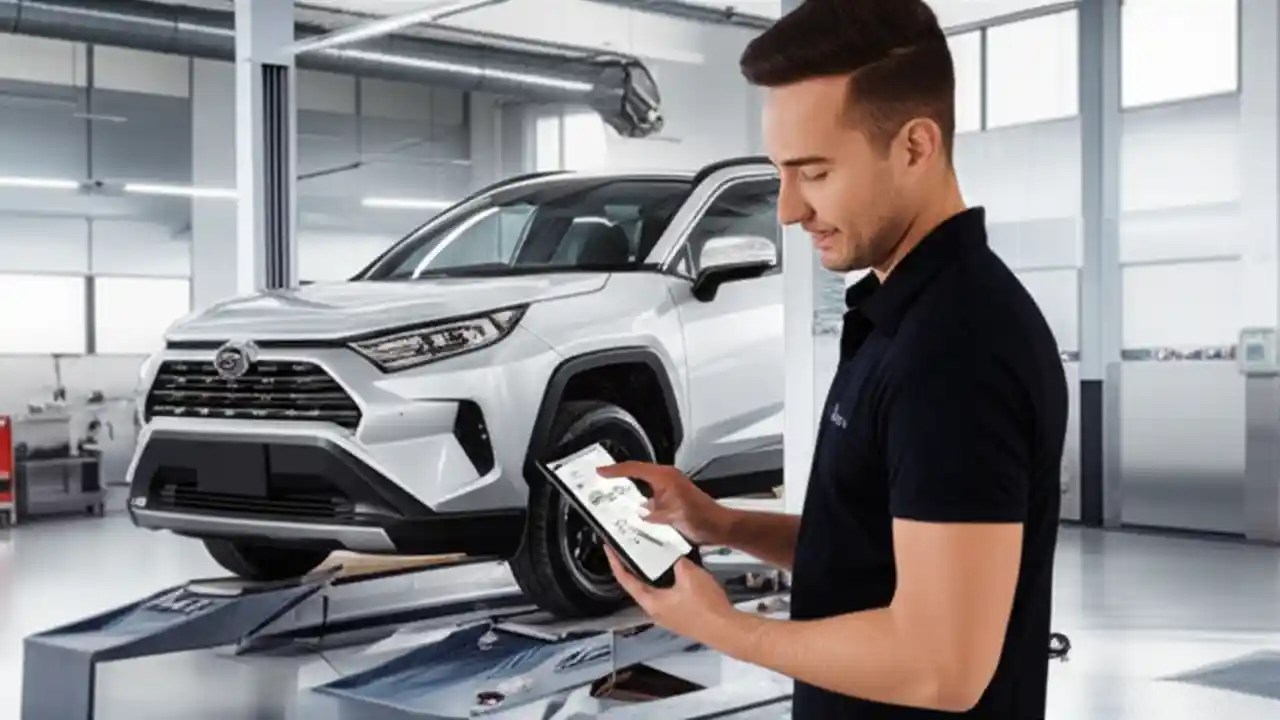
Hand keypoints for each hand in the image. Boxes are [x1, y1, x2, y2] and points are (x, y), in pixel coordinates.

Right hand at [596, 461, 731, 544]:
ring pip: (643, 483)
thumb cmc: (701, 518)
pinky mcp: (671, 497)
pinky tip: (633, 511)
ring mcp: (669, 487)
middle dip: (619, 476)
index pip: (635, 469)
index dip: (615, 470)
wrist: (718, 526)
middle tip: (601, 480)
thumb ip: (654, 512)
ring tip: (611, 494)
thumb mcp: (673, 516)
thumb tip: (641, 511)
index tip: (600, 471)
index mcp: (665, 477)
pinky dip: (639, 500)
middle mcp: (666, 478)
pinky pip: (650, 494)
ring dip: (629, 488)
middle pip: (637, 472)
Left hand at [604, 546, 736, 642]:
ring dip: (652, 574)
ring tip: (652, 555)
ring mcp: (668, 617)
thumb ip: (676, 561)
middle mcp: (655, 612)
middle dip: (634, 567)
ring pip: (655, 591)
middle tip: (631, 547)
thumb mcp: (688, 574)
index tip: (608, 548)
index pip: (625, 580)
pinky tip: (675, 570)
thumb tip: (673, 556)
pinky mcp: (682, 617)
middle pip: (639, 586)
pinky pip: (668, 595)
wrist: (727, 629)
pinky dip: (666, 581)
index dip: (615, 563)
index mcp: (650, 602)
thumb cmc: (704, 603)